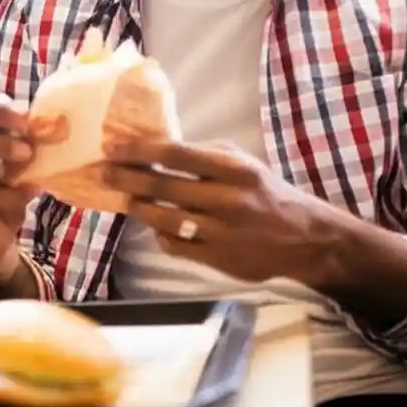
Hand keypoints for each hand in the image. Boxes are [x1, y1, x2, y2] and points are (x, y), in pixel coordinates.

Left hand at [102, 136, 331, 283]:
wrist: (304, 238)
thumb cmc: (266, 192)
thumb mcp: (241, 163)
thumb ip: (202, 155)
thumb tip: (154, 146)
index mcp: (233, 169)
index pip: (176, 154)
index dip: (139, 151)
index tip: (112, 148)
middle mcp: (227, 200)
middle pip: (162, 188)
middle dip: (125, 179)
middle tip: (102, 173)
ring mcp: (221, 232)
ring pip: (163, 219)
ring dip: (138, 208)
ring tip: (125, 199)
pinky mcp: (218, 259)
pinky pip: (175, 245)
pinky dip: (160, 235)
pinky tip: (155, 226)